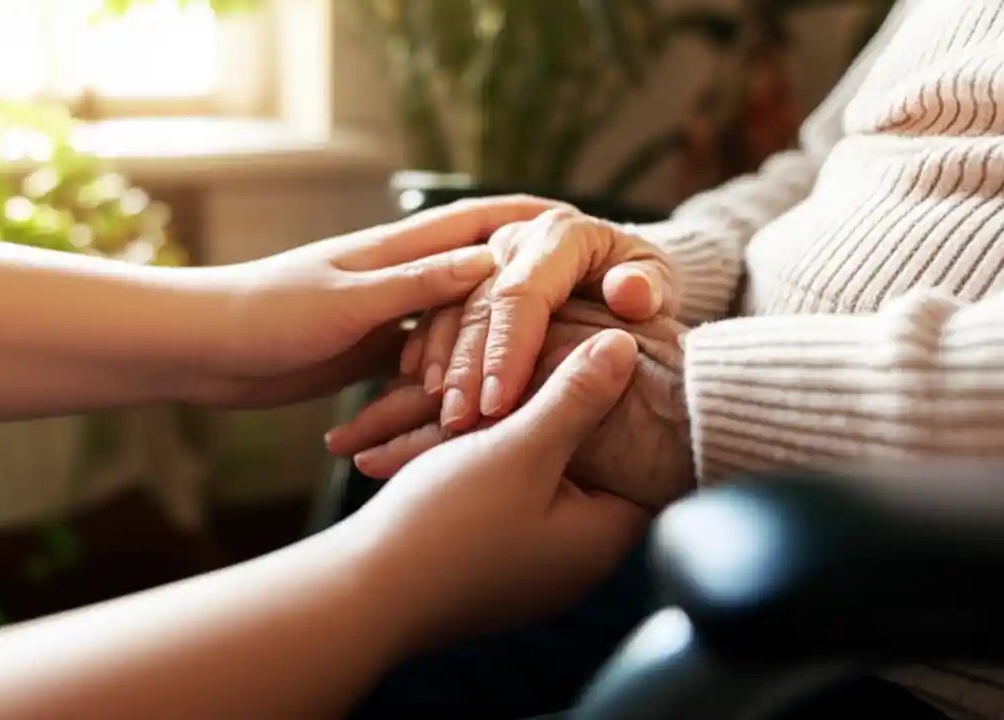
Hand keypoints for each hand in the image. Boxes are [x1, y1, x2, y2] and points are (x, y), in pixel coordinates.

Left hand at [184, 196, 562, 407]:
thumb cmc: (266, 316)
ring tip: (545, 351)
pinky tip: (484, 391)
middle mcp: (397, 278)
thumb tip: (493, 265)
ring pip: (454, 322)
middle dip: (522, 285)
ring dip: (489, 335)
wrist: (202, 350)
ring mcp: (384, 315)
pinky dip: (452, 371)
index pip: (475, 226)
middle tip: (580, 300)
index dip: (525, 222)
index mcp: (395, 251)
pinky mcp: (367, 352)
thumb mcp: (350, 302)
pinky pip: (424, 360)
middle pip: (475, 276)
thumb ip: (418, 285)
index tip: (575, 222)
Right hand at [336, 330, 649, 645]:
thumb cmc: (449, 529)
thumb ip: (576, 397)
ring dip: (510, 428)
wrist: (359, 595)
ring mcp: (527, 558)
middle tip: (552, 359)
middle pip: (587, 461)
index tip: (616, 358)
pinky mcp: (486, 554)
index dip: (632, 405)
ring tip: (491, 390)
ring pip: (532, 470)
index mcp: (601, 536)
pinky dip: (479, 456)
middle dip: (562, 408)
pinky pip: (496, 491)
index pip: (643, 461)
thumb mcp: (520, 449)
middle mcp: (573, 555)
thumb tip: (627, 347)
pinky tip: (453, 426)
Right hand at [403, 209, 680, 431]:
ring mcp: (483, 260)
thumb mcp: (658, 284)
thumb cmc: (643, 287)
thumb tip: (629, 291)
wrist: (620, 272)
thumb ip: (647, 287)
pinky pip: (435, 316)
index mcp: (560, 234)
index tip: (499, 403)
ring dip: (443, 366)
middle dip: (468, 366)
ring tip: (444, 417)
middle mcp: (514, 240)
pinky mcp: (463, 282)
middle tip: (461, 421)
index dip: (508, 350)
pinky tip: (424, 395)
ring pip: (448, 310)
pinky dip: (428, 356)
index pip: (524, 294)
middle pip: (479, 304)